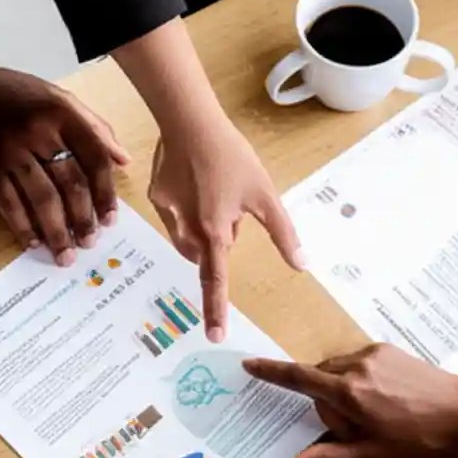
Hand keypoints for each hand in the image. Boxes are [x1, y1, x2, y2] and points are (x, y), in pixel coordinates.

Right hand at [0, 58, 130, 264]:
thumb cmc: (14, 95)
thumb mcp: (58, 97)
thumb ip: (94, 126)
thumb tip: (123, 160)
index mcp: (62, 113)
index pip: (95, 158)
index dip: (105, 192)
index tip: (109, 219)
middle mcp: (39, 132)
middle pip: (71, 184)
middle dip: (82, 219)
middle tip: (88, 243)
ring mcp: (11, 152)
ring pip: (43, 199)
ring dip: (56, 231)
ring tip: (64, 254)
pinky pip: (10, 204)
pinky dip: (23, 227)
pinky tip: (32, 243)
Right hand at [148, 116, 304, 341]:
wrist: (190, 121)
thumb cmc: (232, 156)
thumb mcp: (265, 195)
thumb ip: (283, 234)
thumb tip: (302, 265)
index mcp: (214, 231)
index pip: (215, 280)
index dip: (215, 309)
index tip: (214, 335)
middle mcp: (187, 228)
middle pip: (204, 253)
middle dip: (218, 243)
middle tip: (233, 210)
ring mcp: (167, 213)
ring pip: (188, 236)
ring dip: (202, 228)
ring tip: (214, 192)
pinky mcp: (155, 197)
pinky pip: (173, 215)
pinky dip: (185, 207)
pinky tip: (194, 181)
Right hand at [243, 344, 457, 457]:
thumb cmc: (421, 437)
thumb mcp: (373, 454)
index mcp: (349, 392)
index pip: (299, 378)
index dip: (271, 372)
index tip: (249, 364)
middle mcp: (357, 366)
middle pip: (319, 378)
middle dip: (325, 402)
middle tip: (354, 427)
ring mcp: (373, 354)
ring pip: (337, 370)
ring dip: (341, 390)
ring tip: (374, 414)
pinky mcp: (387, 349)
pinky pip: (357, 362)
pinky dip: (358, 379)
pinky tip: (384, 399)